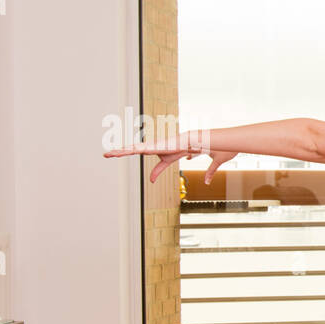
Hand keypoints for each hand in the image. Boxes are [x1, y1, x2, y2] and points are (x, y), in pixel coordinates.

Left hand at [104, 135, 237, 184]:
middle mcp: (165, 147)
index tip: (147, 174)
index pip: (158, 158)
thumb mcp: (209, 164)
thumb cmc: (216, 148)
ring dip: (123, 151)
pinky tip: (121, 151)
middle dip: (127, 152)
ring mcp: (162, 145)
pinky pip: (143, 148)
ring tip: (108, 154)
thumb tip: (208, 182)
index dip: (153, 168)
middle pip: (142, 150)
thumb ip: (207, 173)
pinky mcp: (161, 145)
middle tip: (112, 154)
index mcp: (173, 151)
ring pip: (138, 148)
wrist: (213, 140)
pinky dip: (132, 149)